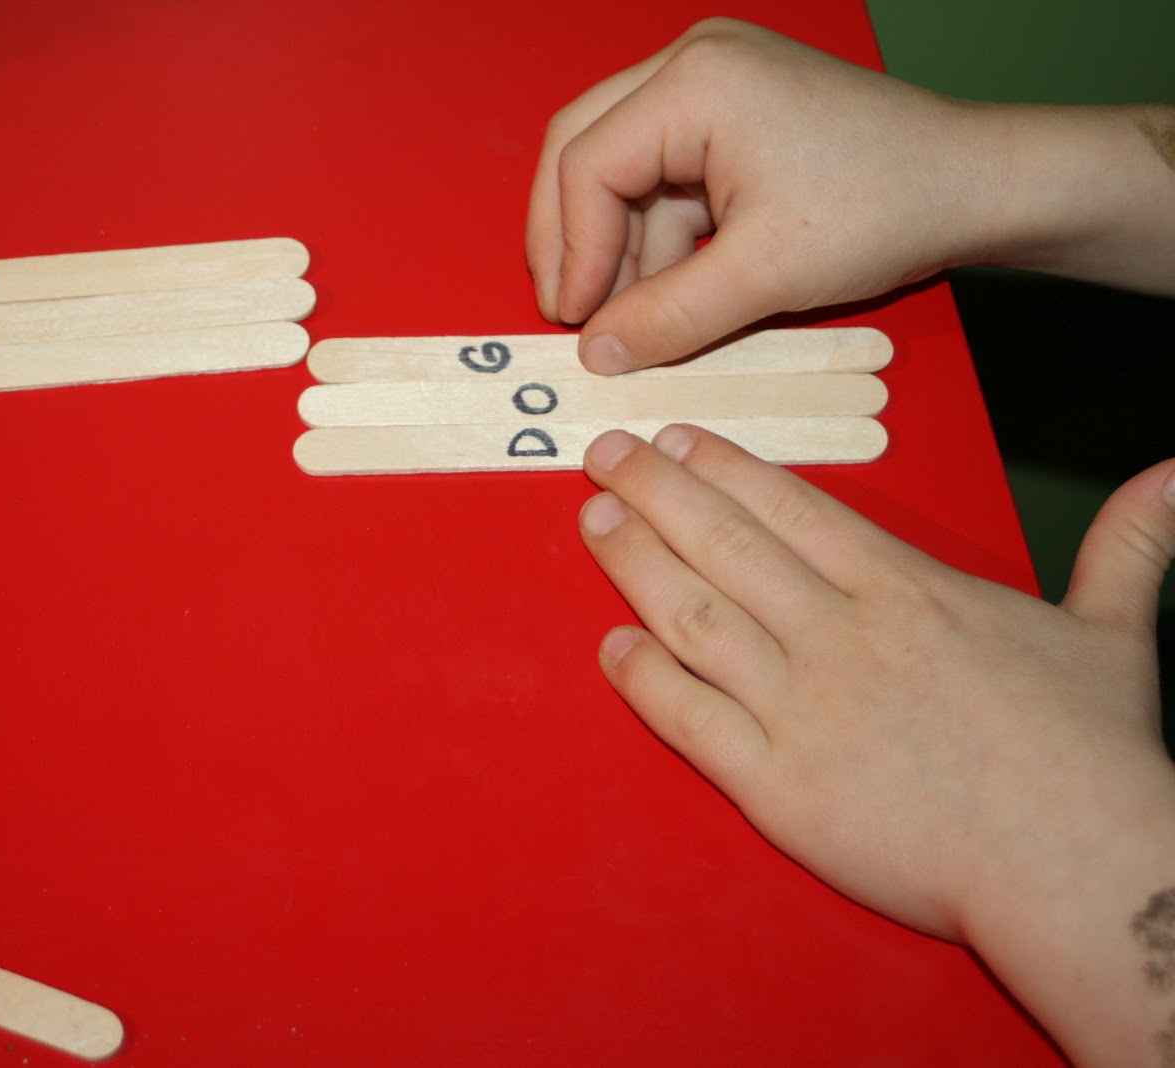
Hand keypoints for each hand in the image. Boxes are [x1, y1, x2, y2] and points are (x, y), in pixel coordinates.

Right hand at [526, 19, 1004, 371]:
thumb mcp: (765, 274)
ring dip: (617, 247)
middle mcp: (693, 65)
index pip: (588, 164)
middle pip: (583, 148)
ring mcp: (712, 83)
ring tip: (630, 319)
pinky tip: (668, 293)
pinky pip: (662, 176)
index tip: (578, 320)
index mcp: (695, 81)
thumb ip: (668, 316)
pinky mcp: (732, 114)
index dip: (572, 250)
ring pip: (619, 168)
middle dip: (571, 237)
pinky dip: (657, 237)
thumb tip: (596, 352)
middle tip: (568, 310)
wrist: (975, 184)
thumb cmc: (887, 207)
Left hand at [577, 425, 1174, 1065]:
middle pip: (725, 543)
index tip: (676, 438)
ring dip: (633, 564)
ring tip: (592, 522)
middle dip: (654, 491)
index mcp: (908, 591)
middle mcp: (842, 636)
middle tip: (602, 455)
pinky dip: (643, 680)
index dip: (724, 468)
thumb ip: (1127, 545)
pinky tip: (610, 648)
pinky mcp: (779, 785)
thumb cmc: (1096, 757)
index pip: (791, 508)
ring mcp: (803, 709)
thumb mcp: (1115, 633)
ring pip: (694, 616)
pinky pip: (689, 720)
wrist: (1082, 867)